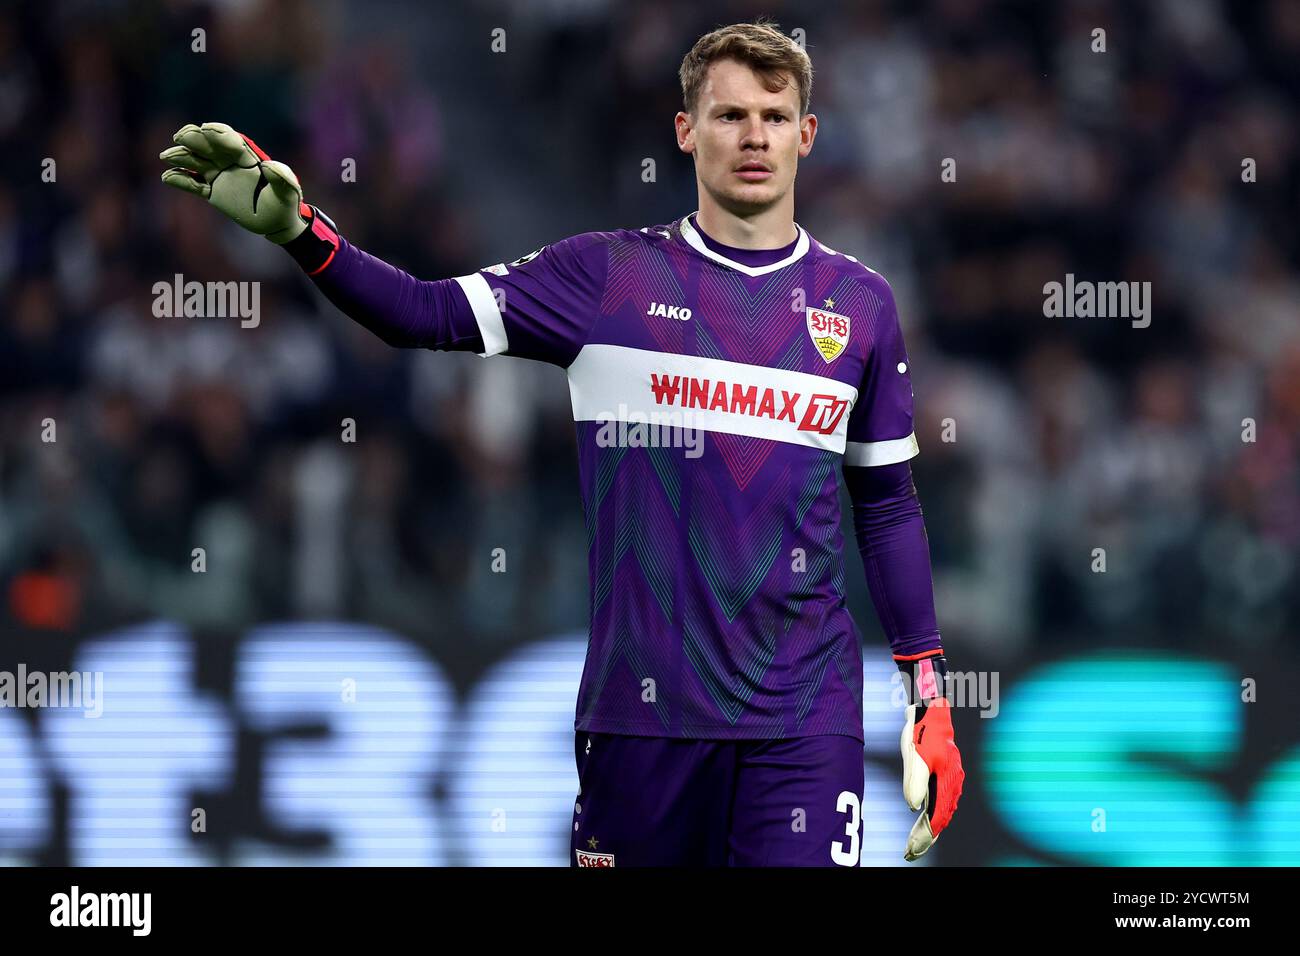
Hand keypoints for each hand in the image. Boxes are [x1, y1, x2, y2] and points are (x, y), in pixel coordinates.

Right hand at [160, 122, 308, 242]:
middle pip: (209, 147)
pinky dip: (181, 180)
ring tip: (166, 156)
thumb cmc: (285, 205)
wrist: (276, 222)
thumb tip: (270, 166)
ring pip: (197, 162)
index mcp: (249, 158)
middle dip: (195, 140)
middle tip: (180, 136)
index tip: (206, 128)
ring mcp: (219, 176)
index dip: (219, 135)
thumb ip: (282, 179)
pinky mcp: (212, 191)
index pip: (232, 142)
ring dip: (182, 157)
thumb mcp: (288, 194)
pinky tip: (167, 177)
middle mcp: (230, 163)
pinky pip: (193, 184)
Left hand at [900, 696, 964, 860]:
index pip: (936, 818)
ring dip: (928, 830)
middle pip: (939, 819)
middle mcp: (951, 785)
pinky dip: (932, 818)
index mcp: (947, 783)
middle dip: (925, 839)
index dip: (924, 837)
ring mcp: (949, 781)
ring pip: (940, 812)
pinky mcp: (943, 776)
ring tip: (915, 846)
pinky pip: (939, 803)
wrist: (932, 710)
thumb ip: (915, 781)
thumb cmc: (923, 731)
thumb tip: (913, 807)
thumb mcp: (916, 755)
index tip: (911, 850)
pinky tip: (926, 824)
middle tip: (910, 854)